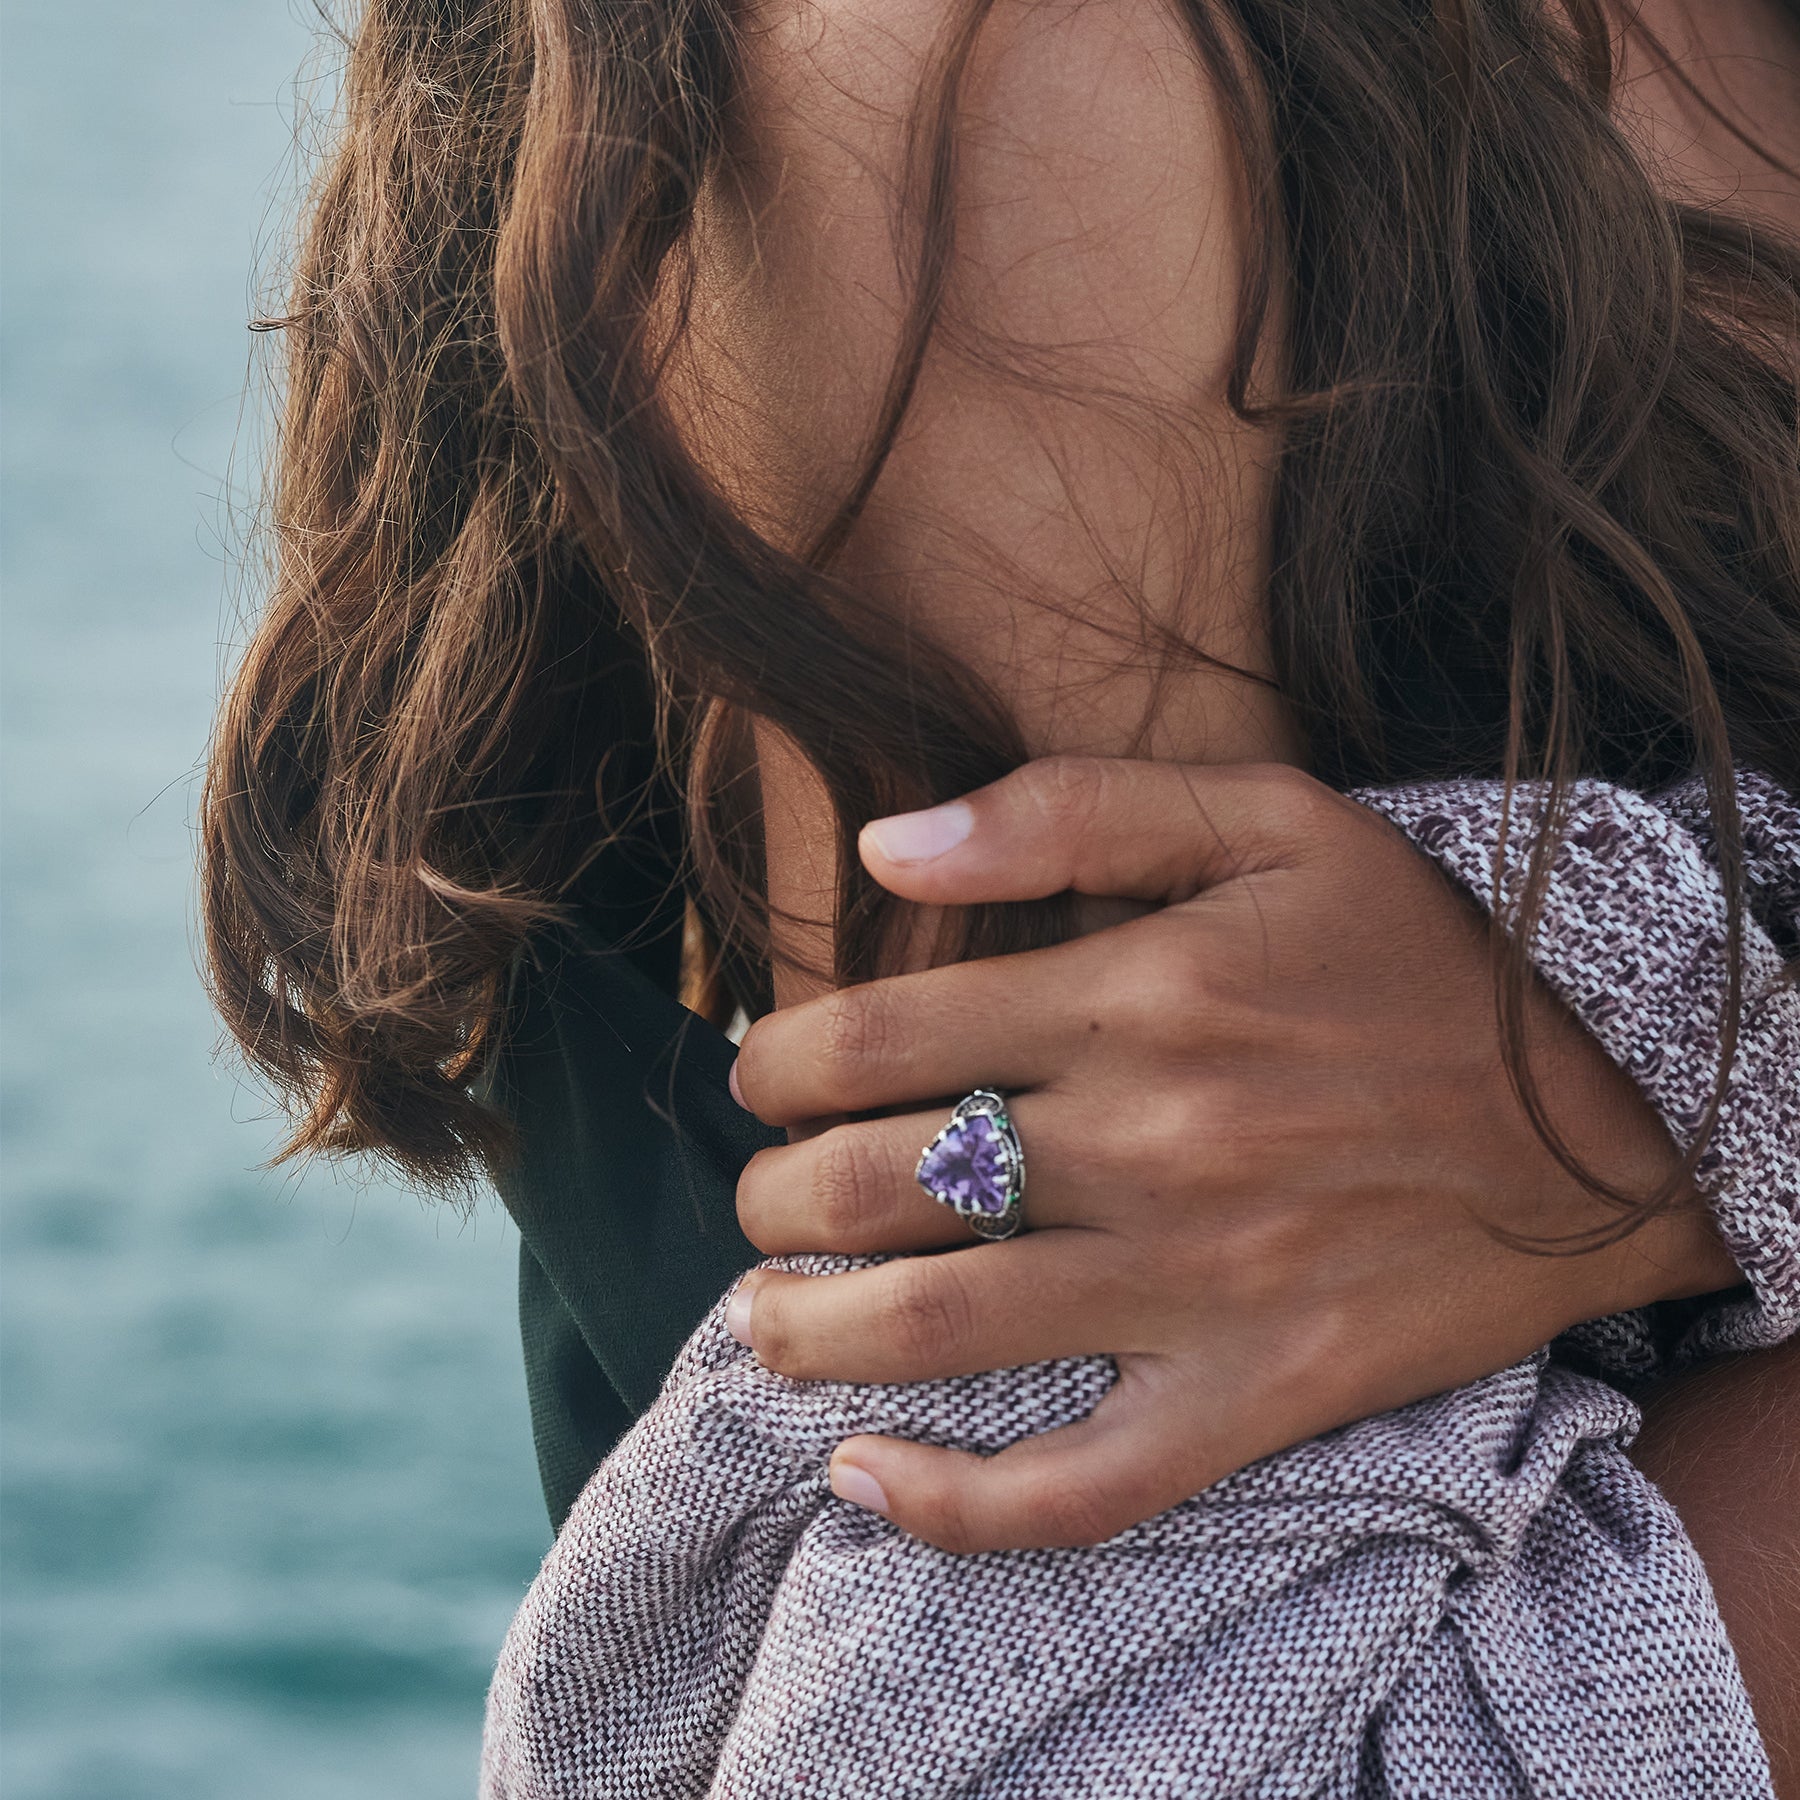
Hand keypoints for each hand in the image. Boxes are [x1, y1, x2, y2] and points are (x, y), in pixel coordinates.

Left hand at [727, 758, 1741, 1552]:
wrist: (1614, 1109)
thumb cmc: (1425, 949)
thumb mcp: (1272, 820)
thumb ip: (1073, 809)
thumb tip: (891, 843)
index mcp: (1139, 995)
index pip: (879, 1036)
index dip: (778, 1060)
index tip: (761, 1076)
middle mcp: (1152, 1141)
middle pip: (885, 1184)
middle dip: (774, 1195)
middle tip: (760, 1195)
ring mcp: (1202, 1284)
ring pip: (943, 1331)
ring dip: (810, 1333)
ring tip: (763, 1318)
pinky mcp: (1259, 1394)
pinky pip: (1085, 1486)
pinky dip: (957, 1505)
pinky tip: (866, 1481)